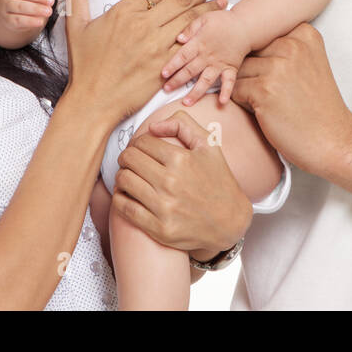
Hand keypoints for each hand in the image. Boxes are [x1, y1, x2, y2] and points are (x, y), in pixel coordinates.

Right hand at [62, 0, 229, 123]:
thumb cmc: (84, 65)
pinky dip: (203, 34)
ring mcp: (156, 46)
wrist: (93, 101)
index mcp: (124, 12)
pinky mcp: (165, 65)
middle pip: (180, 0)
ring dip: (208, 8)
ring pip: (189, 20)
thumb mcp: (75, 25)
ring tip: (222, 0)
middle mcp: (143, 25)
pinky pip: (189, 45)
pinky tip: (213, 28)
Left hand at [113, 109, 252, 254]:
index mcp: (181, 159)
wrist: (230, 221)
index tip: (141, 149)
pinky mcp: (159, 228)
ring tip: (130, 176)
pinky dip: (120, 198)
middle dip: (127, 157)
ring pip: (123, 181)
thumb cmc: (218, 179)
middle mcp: (170, 182)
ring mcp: (164, 207)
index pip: (142, 142)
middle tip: (132, 161)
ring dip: (122, 175)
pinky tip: (128, 194)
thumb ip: (182, 124)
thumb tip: (153, 126)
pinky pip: (124, 208)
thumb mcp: (209, 144)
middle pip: (128, 159)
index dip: (138, 142)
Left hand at [160, 7, 252, 105]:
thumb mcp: (204, 18)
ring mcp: (220, 64)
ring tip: (187, 102)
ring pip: (206, 80)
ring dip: (196, 92)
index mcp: (200, 43)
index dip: (172, 65)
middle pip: (190, 71)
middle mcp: (208, 56)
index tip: (163, 74)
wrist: (245, 25)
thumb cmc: (223, 21)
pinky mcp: (231, 68)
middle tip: (166, 90)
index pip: (183, 56)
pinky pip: (229, 82)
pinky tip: (222, 102)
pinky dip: (226, 92)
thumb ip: (190, 28)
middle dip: (177, 81)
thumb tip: (178, 38)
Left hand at [230, 22, 351, 173]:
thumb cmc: (316, 107)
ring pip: (239, 70)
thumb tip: (239, 44)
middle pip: (249, 51)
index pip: (263, 35)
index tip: (282, 76)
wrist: (332, 141)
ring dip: (247, 88)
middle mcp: (291, 44)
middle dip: (253, 72)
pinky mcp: (264, 89)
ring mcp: (277, 66)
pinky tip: (267, 112)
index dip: (265, 57)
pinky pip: (235, 89)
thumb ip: (282, 48)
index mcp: (304, 34)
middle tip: (277, 93)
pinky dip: (244, 103)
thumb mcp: (308, 63)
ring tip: (272, 103)